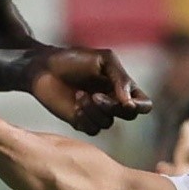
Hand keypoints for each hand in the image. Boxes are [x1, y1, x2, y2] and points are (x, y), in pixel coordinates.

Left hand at [29, 48, 152, 135]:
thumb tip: (130, 104)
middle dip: (112, 106)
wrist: (44, 68)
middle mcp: (113, 101)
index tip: (126, 102)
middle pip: (129, 115)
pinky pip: (93, 129)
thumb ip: (121, 79)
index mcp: (123, 86)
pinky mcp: (82, 122)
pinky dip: (85, 118)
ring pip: (108, 123)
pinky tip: (75, 105)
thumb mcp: (103, 60)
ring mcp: (98, 113)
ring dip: (94, 110)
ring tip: (79, 94)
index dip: (140, 106)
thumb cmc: (73, 60)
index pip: (144, 104)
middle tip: (95, 95)